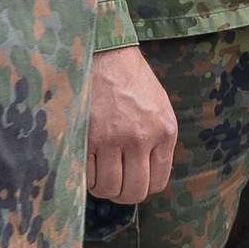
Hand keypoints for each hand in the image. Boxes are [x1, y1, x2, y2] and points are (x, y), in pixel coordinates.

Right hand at [87, 44, 177, 205]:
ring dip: (100, 186)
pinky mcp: (87, 135)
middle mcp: (142, 138)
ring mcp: (113, 138)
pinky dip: (84, 175)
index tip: (131, 181)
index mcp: (164, 131)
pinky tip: (85, 161)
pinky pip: (86, 174)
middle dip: (121, 194)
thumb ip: (157, 141)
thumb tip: (145, 177)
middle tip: (112, 184)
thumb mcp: (158, 108)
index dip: (141, 188)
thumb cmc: (131, 80)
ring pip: (108, 188)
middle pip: (132, 192)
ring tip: (97, 172)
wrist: (105, 52)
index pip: (157, 183)